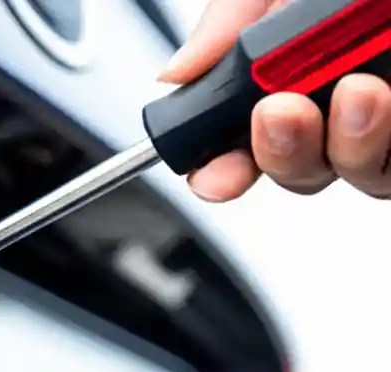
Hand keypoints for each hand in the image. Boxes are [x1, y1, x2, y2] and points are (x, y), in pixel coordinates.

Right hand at [161, 0, 390, 201]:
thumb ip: (228, 23)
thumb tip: (178, 73)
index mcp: (284, 77)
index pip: (243, 150)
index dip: (224, 171)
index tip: (217, 174)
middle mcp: (338, 102)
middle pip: (303, 170)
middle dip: (285, 151)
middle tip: (280, 110)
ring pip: (367, 173)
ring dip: (355, 146)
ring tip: (361, 92)